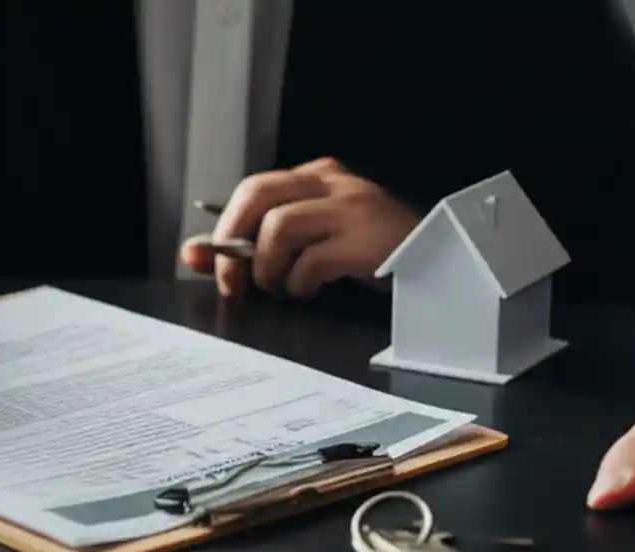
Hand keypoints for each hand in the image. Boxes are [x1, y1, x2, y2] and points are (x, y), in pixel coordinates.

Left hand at [180, 157, 419, 298]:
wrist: (442, 264)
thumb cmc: (369, 254)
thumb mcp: (311, 241)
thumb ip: (256, 244)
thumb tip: (192, 253)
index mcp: (317, 177)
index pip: (253, 189)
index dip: (220, 226)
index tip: (198, 259)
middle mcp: (333, 182)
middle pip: (257, 195)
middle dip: (232, 243)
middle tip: (232, 282)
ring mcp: (353, 208)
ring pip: (279, 227)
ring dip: (267, 267)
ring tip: (280, 287)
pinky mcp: (368, 239)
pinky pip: (311, 260)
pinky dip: (298, 283)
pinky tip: (307, 292)